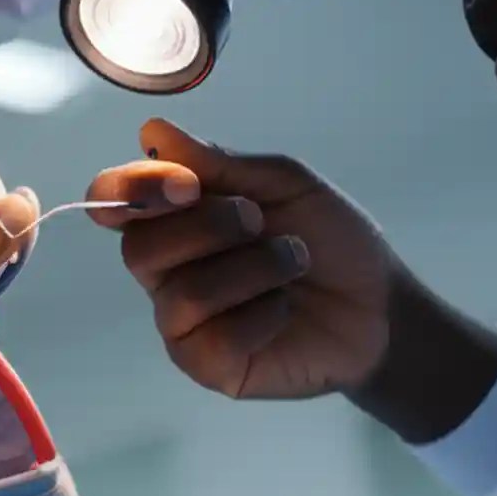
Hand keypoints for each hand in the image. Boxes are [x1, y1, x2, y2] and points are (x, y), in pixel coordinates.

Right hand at [89, 119, 496, 441]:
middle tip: (258, 221)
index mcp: (174, 220)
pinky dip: (262, 315)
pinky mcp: (208, 365)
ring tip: (294, 263)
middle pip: (139, 249)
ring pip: (183, 294)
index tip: (187, 183)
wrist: (382, 304)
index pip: (114, 202)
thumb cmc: (330, 240)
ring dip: (252, 268)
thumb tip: (153, 130)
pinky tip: (284, 311)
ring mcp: (182, 323)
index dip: (133, 190)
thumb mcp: (284, 184)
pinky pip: (213, 339)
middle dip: (207, 226)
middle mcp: (167, 271)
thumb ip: (220, 162)